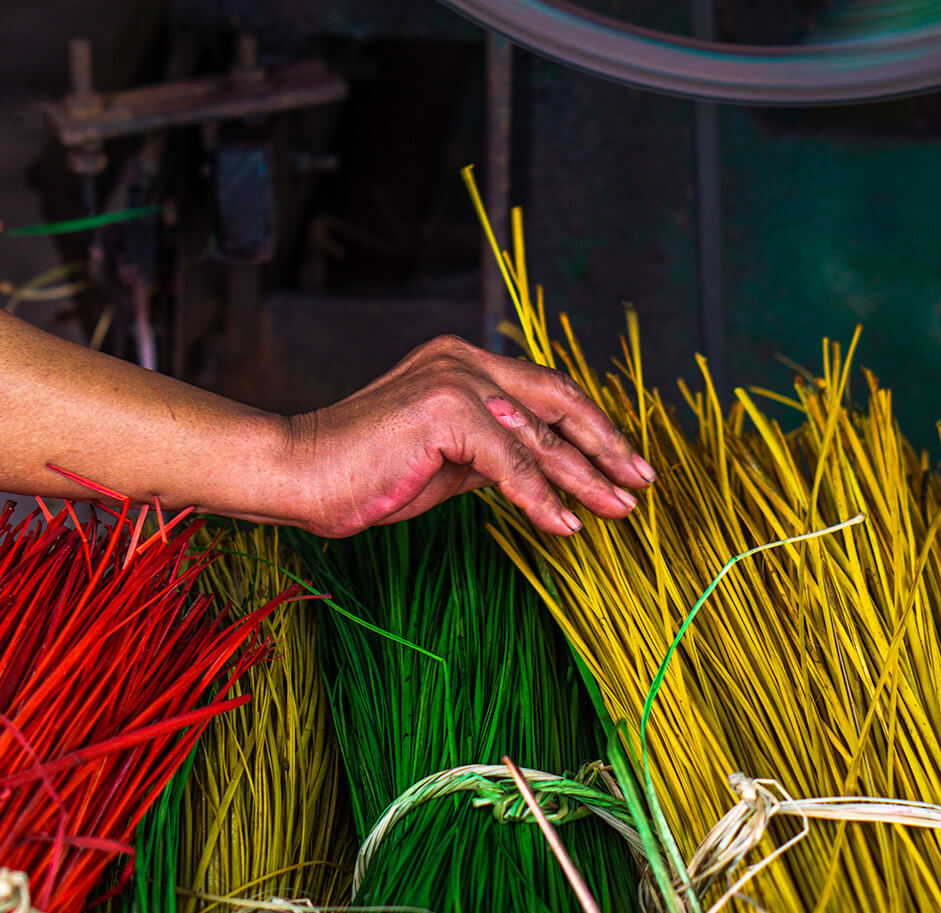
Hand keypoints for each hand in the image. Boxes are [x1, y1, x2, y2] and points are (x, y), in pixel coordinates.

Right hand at [281, 335, 653, 538]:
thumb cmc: (362, 474)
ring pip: (541, 436)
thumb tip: (539, 473)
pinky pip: (512, 464)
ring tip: (620, 509)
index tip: (622, 462)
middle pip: (558, 401)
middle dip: (605, 445)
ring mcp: (456, 381)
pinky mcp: (446, 412)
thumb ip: (490, 456)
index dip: (589, 426)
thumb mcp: (443, 463)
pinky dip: (542, 498)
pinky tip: (566, 524)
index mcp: (462, 361)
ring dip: (586, 478)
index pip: (544, 390)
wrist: (297, 473)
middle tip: (643, 481)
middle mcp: (464, 359)